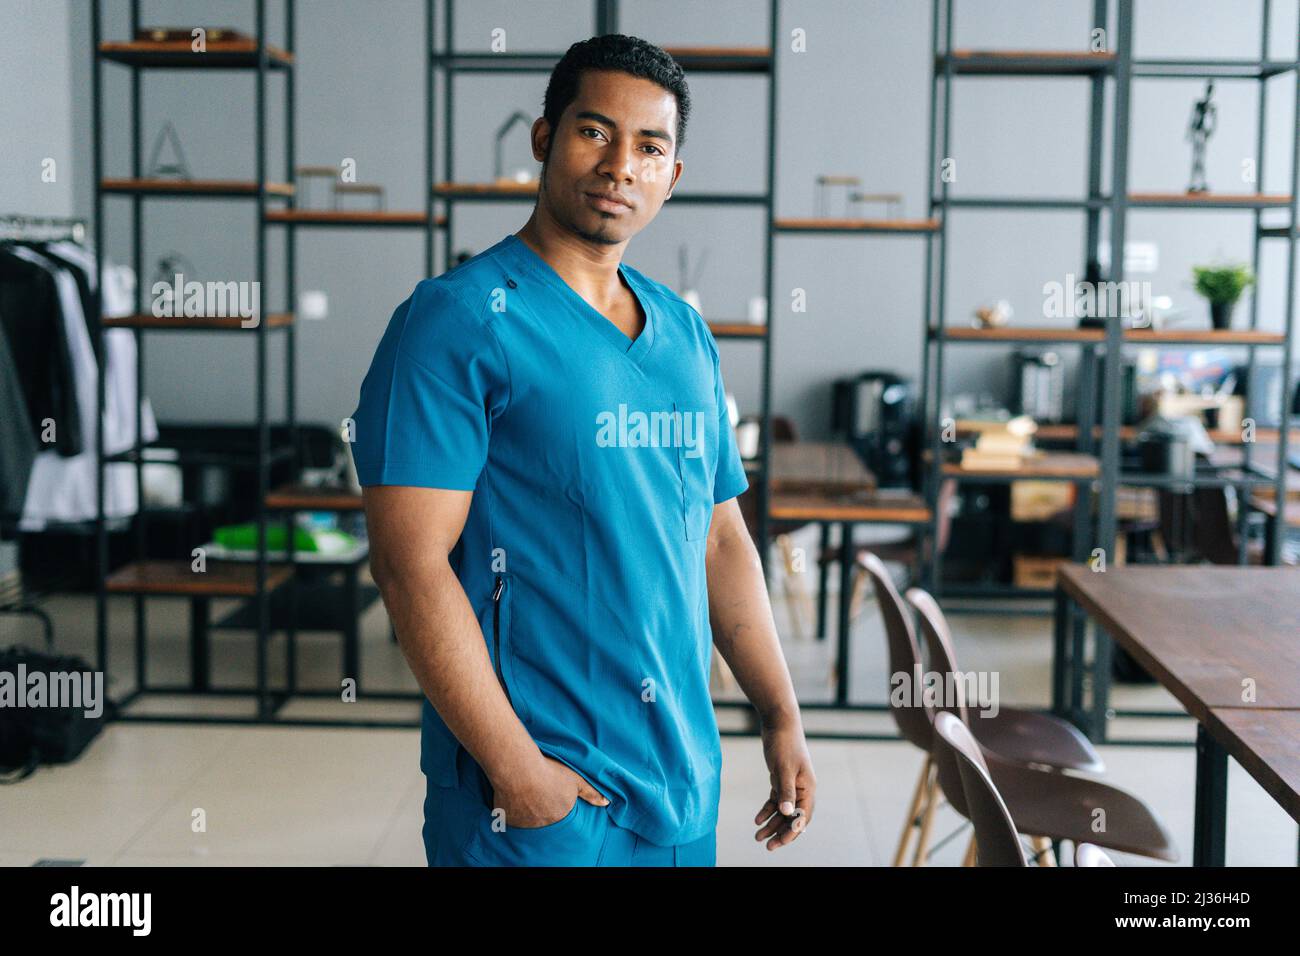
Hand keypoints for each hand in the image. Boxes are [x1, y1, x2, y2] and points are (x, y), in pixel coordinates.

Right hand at [487, 753, 609, 829]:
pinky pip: (510, 817)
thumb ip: (591, 792)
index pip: (559, 813)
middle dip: (540, 806)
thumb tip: (606, 803)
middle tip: (536, 790)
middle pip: (543, 817)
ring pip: (527, 819)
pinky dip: (511, 808)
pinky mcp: (508, 820)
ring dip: (526, 809)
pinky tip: (512, 794)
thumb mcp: (575, 779)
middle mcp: (543, 823)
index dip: (553, 801)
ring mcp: (525, 823)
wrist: (519, 770)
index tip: (548, 791)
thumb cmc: (548, 771)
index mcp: (560, 815)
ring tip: (524, 790)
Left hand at [754, 718, 814, 850]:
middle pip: (792, 817)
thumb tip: (787, 813)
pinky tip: (757, 819)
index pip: (802, 817)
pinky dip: (767, 810)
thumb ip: (785, 791)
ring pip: (783, 810)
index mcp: (808, 788)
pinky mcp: (781, 779)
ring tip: (758, 836)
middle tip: (767, 847)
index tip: (779, 843)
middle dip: (780, 832)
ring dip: (771, 824)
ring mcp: (792, 784)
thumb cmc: (784, 743)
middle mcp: (802, 789)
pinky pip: (776, 800)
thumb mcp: (783, 768)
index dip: (791, 832)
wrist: (779, 722)